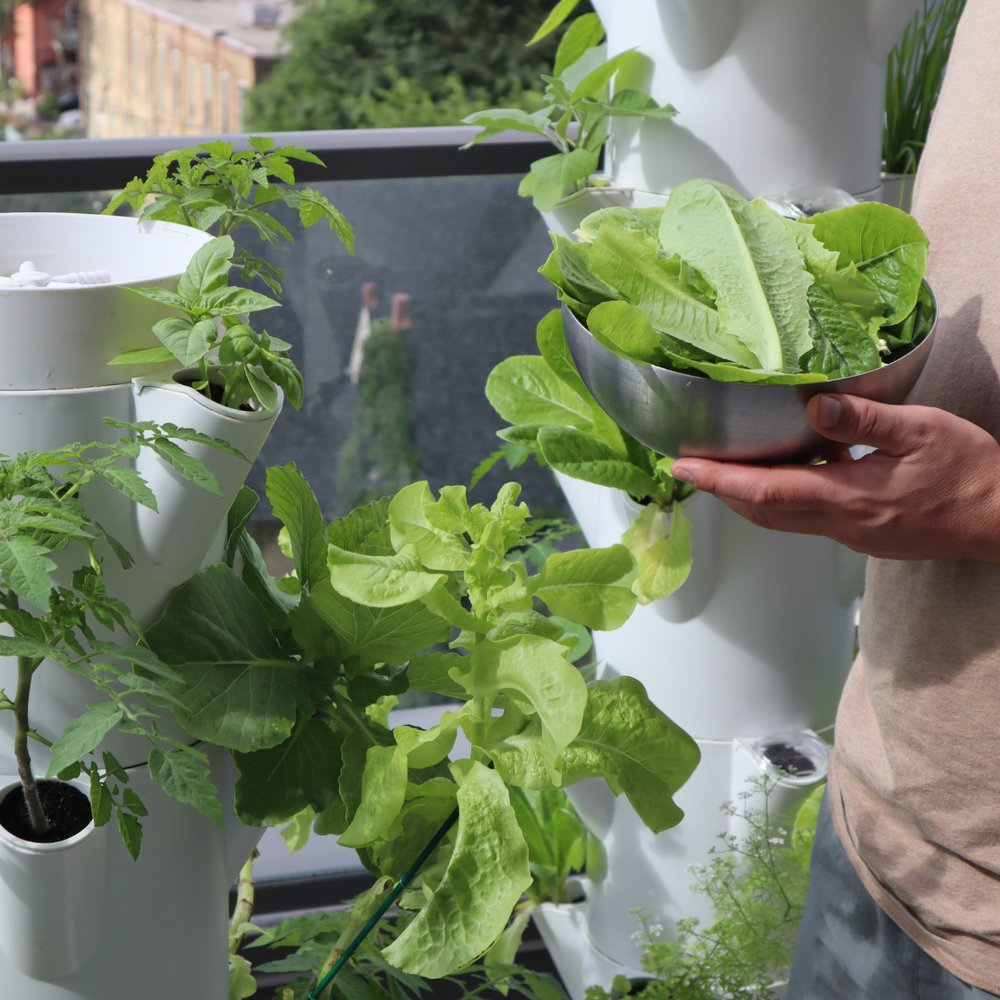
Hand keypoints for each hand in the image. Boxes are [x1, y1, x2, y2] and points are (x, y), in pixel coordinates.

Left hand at [669, 394, 999, 560]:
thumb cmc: (971, 474)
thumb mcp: (922, 432)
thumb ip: (865, 420)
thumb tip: (815, 405)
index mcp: (849, 497)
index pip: (766, 490)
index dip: (719, 479)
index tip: (684, 468)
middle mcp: (841, 523)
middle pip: (762, 511)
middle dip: (720, 490)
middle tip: (690, 468)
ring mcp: (851, 533)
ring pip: (781, 519)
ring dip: (746, 496)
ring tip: (723, 469)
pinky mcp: (863, 534)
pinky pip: (806, 518)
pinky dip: (780, 498)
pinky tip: (786, 473)